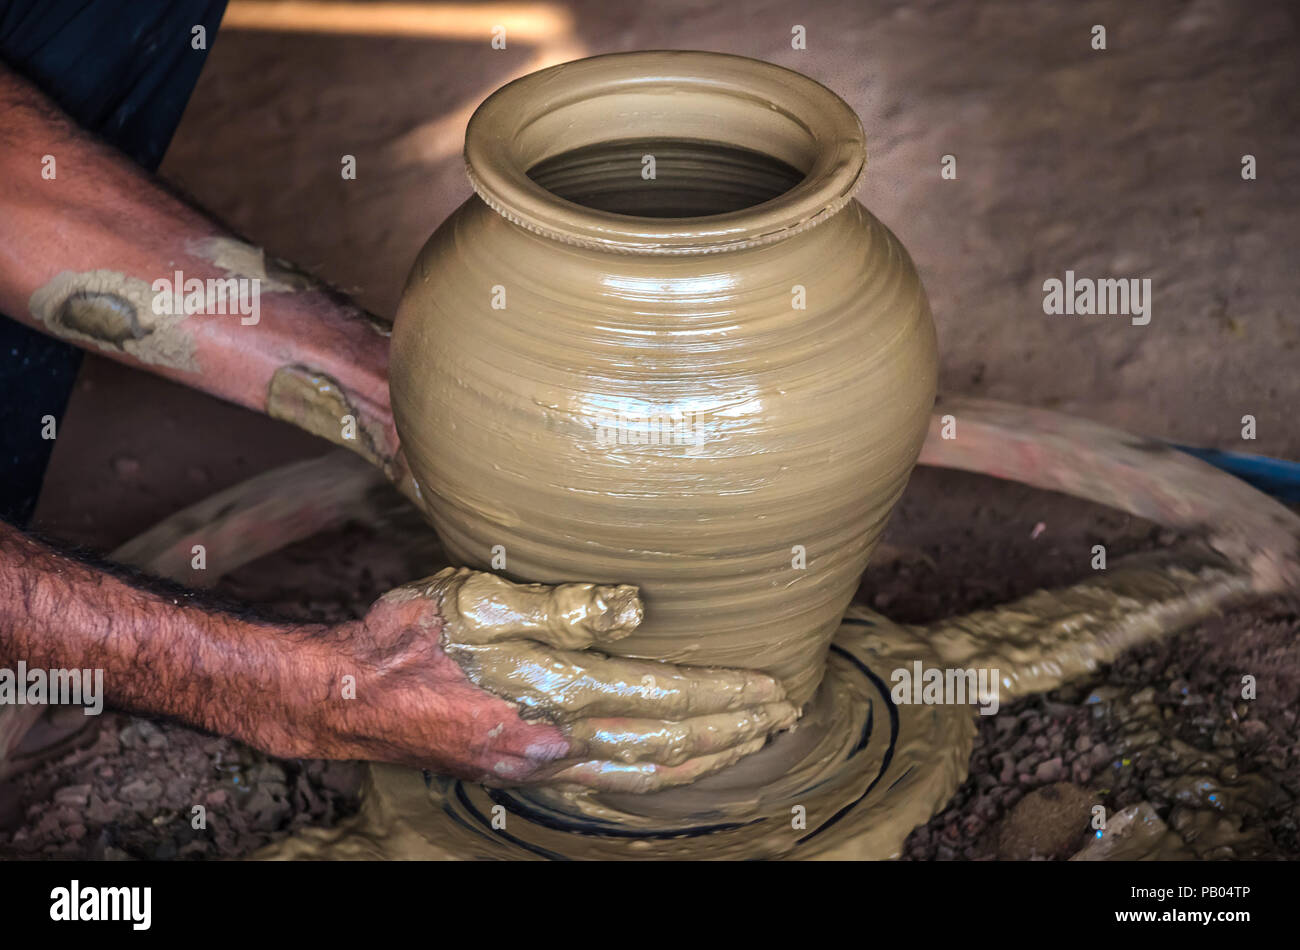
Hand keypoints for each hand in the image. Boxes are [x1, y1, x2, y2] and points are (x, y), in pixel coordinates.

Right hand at [309, 568, 798, 791]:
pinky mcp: (527, 772)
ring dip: (705, 757)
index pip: (666, 694)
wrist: (350, 697)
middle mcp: (558, 739)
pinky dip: (655, 781)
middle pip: (669, 740)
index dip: (723, 692)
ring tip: (747, 742)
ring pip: (646, 772)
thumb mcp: (481, 597)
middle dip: (731, 728)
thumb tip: (636, 610)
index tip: (770, 686)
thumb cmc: (413, 637)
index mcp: (555, 689)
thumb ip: (563, 604)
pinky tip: (675, 772)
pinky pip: (608, 785)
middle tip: (781, 713)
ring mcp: (543, 764)